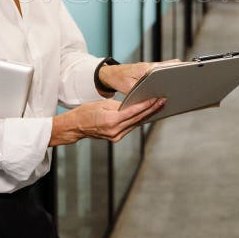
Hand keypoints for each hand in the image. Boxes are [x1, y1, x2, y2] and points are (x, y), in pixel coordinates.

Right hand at [50, 97, 164, 145]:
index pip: (133, 112)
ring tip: (158, 106)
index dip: (146, 105)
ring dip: (147, 115)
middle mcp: (115, 130)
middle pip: (138, 118)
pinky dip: (138, 120)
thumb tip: (134, 104)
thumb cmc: (86, 112)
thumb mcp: (103, 104)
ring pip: (135, 124)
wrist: (76, 126)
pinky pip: (130, 127)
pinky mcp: (116, 138)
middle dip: (151, 109)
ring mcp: (116, 136)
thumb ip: (119, 106)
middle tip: (162, 101)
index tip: (156, 99)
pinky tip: (146, 114)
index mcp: (111, 120)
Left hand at [99, 60, 178, 94]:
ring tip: (179, 86)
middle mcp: (151, 66)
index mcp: (148, 68)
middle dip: (178, 73)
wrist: (111, 74)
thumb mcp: (129, 88)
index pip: (167, 66)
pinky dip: (166, 79)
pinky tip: (168, 87)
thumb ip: (142, 92)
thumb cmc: (119, 79)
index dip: (177, 69)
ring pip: (166, 71)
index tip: (186, 71)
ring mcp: (151, 69)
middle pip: (170, 68)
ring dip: (173, 76)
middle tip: (186, 80)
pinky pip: (161, 74)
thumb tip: (153, 98)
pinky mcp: (149, 73)